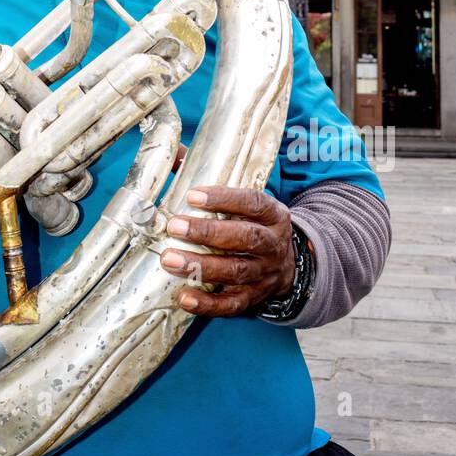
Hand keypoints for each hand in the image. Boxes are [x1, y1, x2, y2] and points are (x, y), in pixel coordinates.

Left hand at [160, 185, 296, 316]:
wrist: (286, 264)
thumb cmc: (252, 224)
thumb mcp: (246, 201)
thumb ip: (211, 177)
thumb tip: (175, 151)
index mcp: (273, 214)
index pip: (252, 202)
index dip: (224, 199)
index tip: (192, 195)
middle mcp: (272, 243)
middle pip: (244, 238)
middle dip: (207, 232)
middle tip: (173, 226)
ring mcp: (264, 273)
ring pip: (236, 271)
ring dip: (201, 267)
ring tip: (169, 259)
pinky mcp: (253, 298)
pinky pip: (232, 304)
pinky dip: (208, 304)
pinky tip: (184, 297)